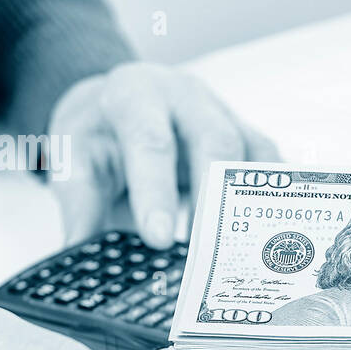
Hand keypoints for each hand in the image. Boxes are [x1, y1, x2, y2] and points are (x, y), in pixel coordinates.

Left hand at [46, 61, 279, 247]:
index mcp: (137, 94)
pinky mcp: (249, 135)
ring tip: (246, 255)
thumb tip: (79, 252)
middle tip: (209, 255)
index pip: (152, 141)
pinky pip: (272, 167)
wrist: (120, 101)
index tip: (159, 238)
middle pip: (216, 142)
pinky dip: (275, 201)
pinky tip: (273, 235)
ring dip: (252, 205)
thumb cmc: (101, 133)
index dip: (157, 191)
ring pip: (253, 155)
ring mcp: (226, 114)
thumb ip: (78, 203)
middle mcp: (188, 97)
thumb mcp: (75, 158)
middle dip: (215, 199)